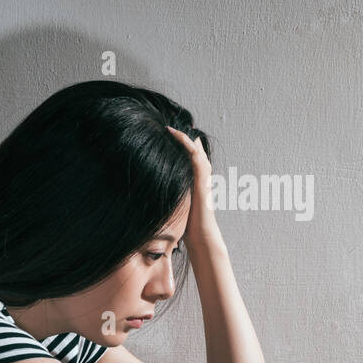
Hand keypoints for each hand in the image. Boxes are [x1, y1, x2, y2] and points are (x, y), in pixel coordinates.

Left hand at [165, 125, 221, 246]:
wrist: (201, 234)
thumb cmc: (190, 226)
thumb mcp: (179, 207)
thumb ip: (174, 198)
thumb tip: (159, 200)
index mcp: (198, 183)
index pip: (193, 161)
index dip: (185, 149)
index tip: (173, 139)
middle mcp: (203, 177)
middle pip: (196, 152)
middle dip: (187, 139)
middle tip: (174, 128)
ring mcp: (203, 177)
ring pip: (196, 151)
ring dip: (184, 138)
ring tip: (172, 128)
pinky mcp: (201, 179)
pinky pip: (195, 156)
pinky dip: (186, 144)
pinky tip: (175, 136)